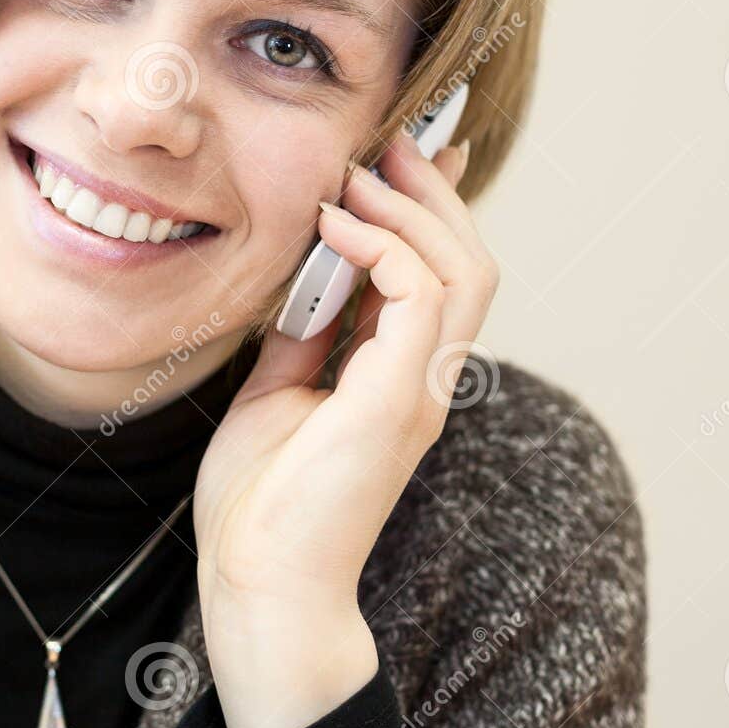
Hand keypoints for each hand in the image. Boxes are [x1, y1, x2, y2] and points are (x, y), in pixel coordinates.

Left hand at [192, 133, 496, 727]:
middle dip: (434, 194)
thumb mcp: (274, 393)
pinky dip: (382, 249)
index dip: (433, 212)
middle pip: (469, 263)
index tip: (410, 153)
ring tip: (358, 176)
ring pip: (462, 272)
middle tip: (392, 144)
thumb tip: (301, 277)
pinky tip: (332, 226)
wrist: (259, 583)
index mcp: (398, 379)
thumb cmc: (263, 503)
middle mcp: (423, 381)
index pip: (441, 277)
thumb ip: (301, 337)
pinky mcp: (394, 404)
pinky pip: (420, 300)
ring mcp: (417, 393)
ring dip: (411, 210)